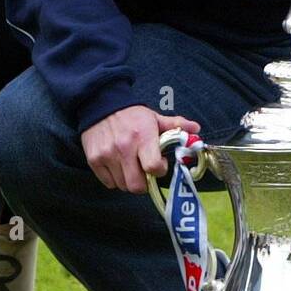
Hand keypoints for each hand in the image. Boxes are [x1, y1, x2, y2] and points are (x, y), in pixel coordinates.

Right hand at [81, 105, 199, 194]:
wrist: (100, 104)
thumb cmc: (131, 114)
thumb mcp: (154, 117)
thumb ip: (176, 125)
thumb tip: (196, 129)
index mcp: (142, 137)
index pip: (153, 168)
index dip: (160, 170)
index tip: (160, 163)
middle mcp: (123, 148)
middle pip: (137, 186)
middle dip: (145, 183)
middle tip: (145, 172)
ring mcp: (107, 155)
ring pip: (122, 186)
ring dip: (130, 181)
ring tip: (131, 167)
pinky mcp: (94, 160)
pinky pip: (108, 183)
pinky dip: (115, 179)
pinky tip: (119, 166)